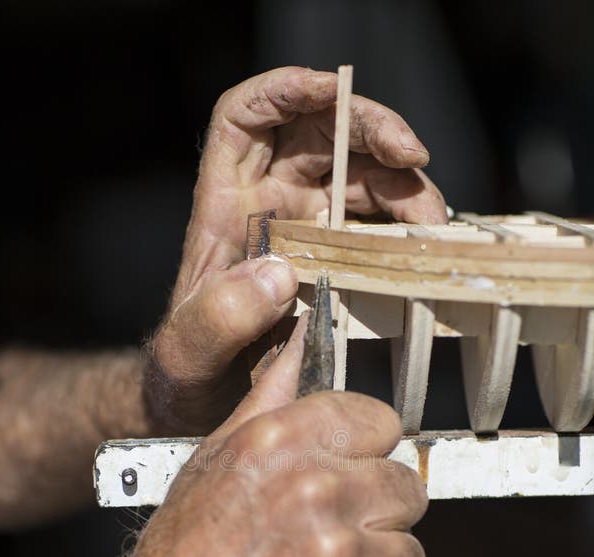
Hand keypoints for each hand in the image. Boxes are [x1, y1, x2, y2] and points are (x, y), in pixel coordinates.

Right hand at [117, 331, 427, 556]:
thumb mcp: (211, 460)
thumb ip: (268, 397)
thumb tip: (301, 334)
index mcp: (281, 441)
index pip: (382, 421)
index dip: (367, 451)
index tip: (350, 473)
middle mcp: (319, 489)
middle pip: (407, 487)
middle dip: (378, 515)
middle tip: (333, 538)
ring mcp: (343, 553)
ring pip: (410, 555)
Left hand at [145, 66, 447, 432]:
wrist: (205, 407)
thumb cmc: (186, 376)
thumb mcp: (186, 355)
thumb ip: (217, 319)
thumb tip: (278, 272)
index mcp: (224, 207)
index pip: (245, 118)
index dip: (285, 90)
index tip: (328, 90)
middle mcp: (267, 206)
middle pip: (319, 134)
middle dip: (370, 131)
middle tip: (413, 155)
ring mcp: (306, 230)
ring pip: (359, 177)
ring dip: (401, 186)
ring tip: (429, 223)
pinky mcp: (337, 260)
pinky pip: (376, 225)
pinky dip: (404, 227)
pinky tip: (422, 245)